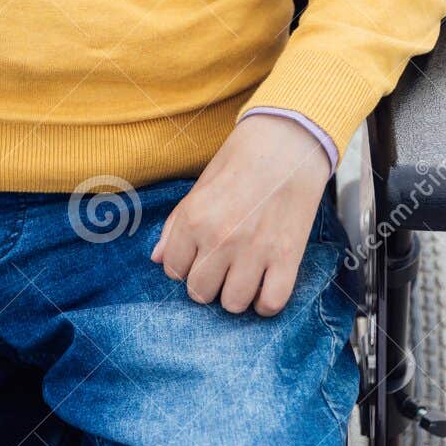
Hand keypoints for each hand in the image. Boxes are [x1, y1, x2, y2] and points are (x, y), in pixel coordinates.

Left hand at [149, 116, 331, 315]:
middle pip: (200, 293)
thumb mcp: (200, 186)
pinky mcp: (287, 257)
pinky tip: (265, 286)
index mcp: (193, 218)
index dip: (185, 266)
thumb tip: (157, 259)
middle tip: (221, 267)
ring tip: (243, 276)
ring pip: (233, 304)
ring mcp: (254, 251)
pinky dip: (266, 303)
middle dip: (208, 284)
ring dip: (236, 295)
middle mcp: (219, 239)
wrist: (288, 141)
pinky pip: (271, 303)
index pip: (174, 271)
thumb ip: (176, 226)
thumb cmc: (241, 160)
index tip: (199, 257)